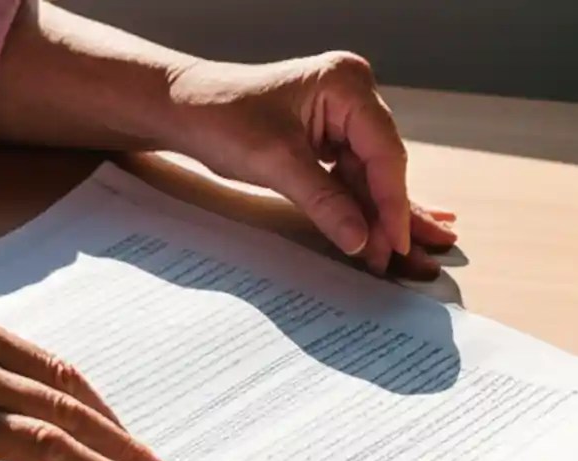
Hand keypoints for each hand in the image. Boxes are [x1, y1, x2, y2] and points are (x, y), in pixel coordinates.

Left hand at [167, 52, 458, 278]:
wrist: (181, 109)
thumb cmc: (221, 117)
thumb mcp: (276, 163)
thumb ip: (325, 203)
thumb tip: (361, 241)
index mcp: (346, 84)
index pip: (383, 152)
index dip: (393, 202)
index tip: (397, 242)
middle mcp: (352, 95)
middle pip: (382, 165)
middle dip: (386, 214)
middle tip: (395, 258)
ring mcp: (342, 115)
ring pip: (370, 176)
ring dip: (378, 216)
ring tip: (393, 256)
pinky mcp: (330, 136)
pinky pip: (352, 177)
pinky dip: (359, 207)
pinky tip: (381, 234)